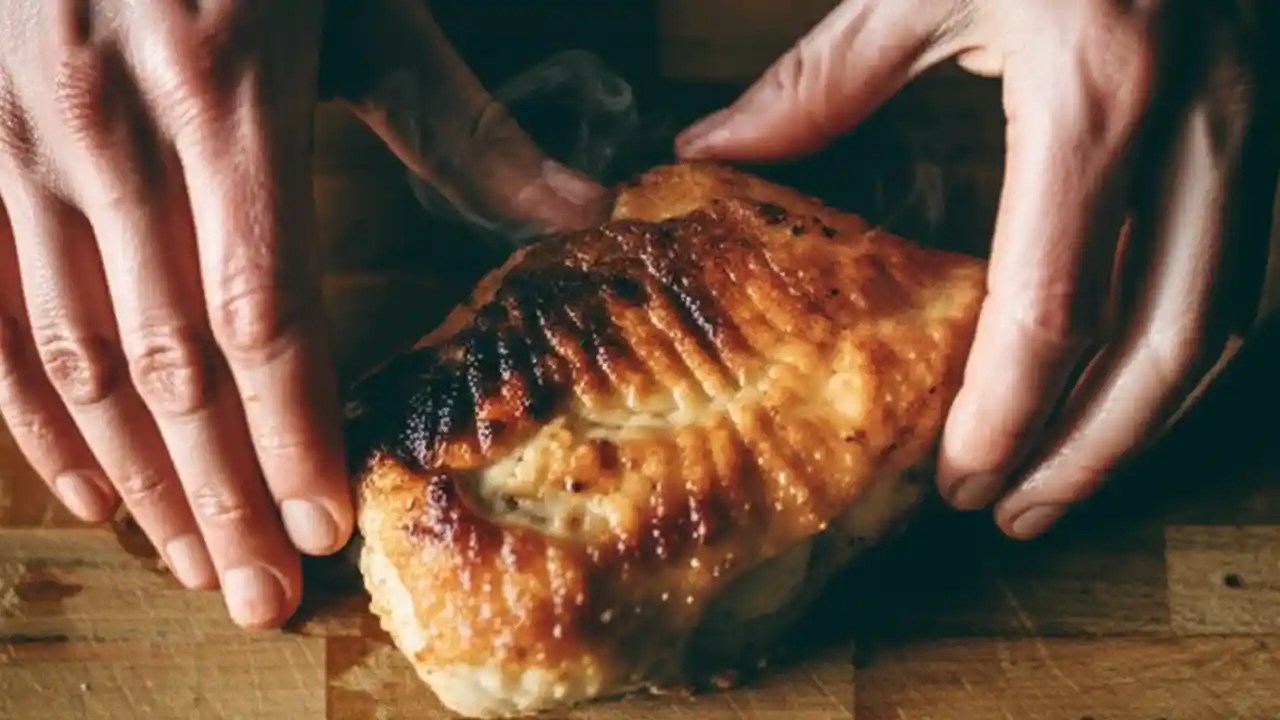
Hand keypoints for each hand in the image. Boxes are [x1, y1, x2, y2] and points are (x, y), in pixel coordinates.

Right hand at [0, 0, 606, 628]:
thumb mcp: (364, 9)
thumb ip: (462, 122)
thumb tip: (584, 206)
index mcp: (229, 92)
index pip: (264, 304)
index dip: (295, 426)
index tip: (330, 519)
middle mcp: (111, 131)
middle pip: (169, 357)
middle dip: (222, 490)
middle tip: (264, 592)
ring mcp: (22, 144)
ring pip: (74, 352)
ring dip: (140, 475)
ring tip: (198, 562)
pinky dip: (31, 414)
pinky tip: (85, 486)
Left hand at [676, 0, 1278, 538]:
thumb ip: (820, 83)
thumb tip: (712, 155)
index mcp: (1095, 91)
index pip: (1055, 306)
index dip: (1006, 413)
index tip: (955, 479)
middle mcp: (1198, 124)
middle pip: (1160, 345)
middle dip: (1085, 452)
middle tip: (1012, 513)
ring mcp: (1258, 126)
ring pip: (1224, 325)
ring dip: (1147, 426)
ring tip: (1068, 483)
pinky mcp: (1274, 124)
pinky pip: (1252, 273)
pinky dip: (1192, 355)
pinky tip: (1136, 394)